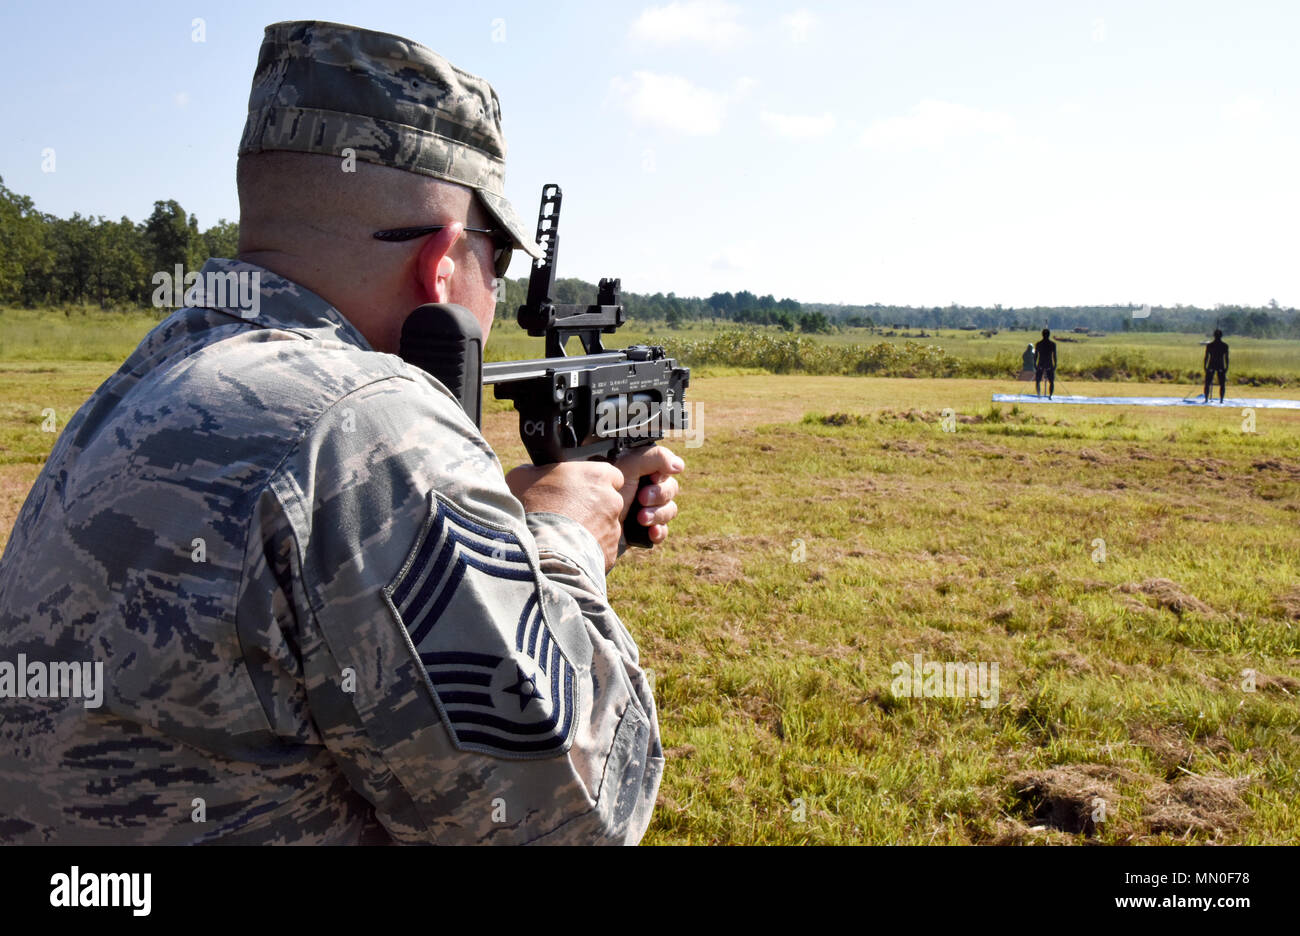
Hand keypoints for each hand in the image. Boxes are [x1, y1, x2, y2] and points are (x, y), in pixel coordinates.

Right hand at [506, 460, 625, 570]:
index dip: (594, 482)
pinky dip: (588, 551)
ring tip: (564, 537)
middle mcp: (612, 500)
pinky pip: (601, 550)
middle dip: (592, 508)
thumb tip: (532, 473)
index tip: (579, 489)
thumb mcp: (522, 477)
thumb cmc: (533, 508)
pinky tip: (569, 552)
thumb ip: (535, 471)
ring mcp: (614, 528)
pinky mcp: (611, 553)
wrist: (542, 549)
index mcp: (597, 476)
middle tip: (568, 514)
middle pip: (607, 502)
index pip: (610, 474)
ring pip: (605, 527)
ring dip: (590, 530)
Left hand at [613, 445, 683, 547]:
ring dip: (658, 514)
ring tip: (640, 518)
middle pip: (671, 489)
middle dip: (659, 495)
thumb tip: (679, 465)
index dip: (663, 475)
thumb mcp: (628, 467)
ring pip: (670, 510)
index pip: (668, 468)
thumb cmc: (604, 492)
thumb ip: (654, 457)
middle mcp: (646, 489)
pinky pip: (663, 531)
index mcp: (643, 471)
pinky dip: (659, 531)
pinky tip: (650, 532)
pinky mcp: (645, 530)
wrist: (591, 525)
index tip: (652, 479)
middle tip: (642, 498)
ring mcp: (647, 510)